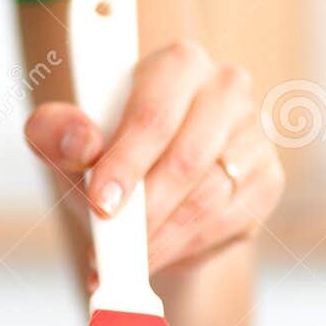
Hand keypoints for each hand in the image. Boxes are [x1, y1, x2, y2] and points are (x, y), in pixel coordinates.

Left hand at [25, 40, 283, 276]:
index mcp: (178, 63)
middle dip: (142, 213)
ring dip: (159, 238)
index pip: (155, 114)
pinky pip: (227, 222)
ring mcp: (254, 134)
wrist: (152, 197)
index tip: (100, 205)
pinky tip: (155, 258)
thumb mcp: (68, 144)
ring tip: (121, 263)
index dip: (126, 163)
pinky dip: (184, 247)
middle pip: (187, 160)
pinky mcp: (268, 178)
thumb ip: (57, 134)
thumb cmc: (109, 157)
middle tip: (108, 249)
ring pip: (207, 198)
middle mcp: (226, 88)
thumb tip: (80, 144)